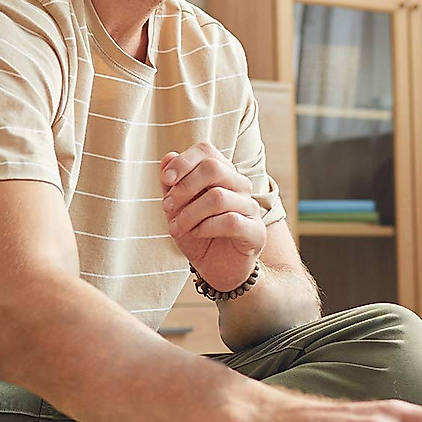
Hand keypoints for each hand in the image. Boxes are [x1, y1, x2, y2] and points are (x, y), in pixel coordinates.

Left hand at [162, 143, 265, 291]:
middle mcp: (239, 187)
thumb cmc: (199, 236)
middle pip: (213, 168)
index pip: (207, 151)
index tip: (166, 180)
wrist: (217, 270)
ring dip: (189, 213)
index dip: (183, 162)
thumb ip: (172, 185)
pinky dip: (205, 228)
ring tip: (176, 228)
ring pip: (218, 197)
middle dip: (184, 187)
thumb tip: (168, 157)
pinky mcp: (256, 231)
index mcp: (222, 176)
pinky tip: (196, 234)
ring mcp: (250, 208)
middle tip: (167, 207)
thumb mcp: (177, 210)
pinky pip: (230, 221)